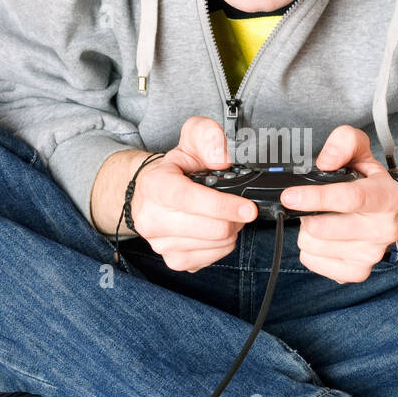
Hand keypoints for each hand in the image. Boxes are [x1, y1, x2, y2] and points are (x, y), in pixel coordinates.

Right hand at [130, 117, 256, 271]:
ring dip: (230, 229)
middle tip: (237, 204)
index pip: (190, 199)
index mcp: (154, 185)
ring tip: (223, 214)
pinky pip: (213, 257)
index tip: (248, 209)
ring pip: (217, 244)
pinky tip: (214, 229)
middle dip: (234, 216)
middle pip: (212, 229)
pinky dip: (222, 244)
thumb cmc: (174, 169)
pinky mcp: (173, 260)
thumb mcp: (189, 141)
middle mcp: (151, 218)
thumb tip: (221, 158)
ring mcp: (160, 244)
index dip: (222, 206)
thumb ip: (207, 136)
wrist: (149, 194)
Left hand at [279, 125, 397, 282]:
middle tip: (310, 206)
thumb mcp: (361, 152)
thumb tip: (326, 161)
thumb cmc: (370, 184)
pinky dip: (310, 249)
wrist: (391, 215)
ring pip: (313, 244)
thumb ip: (344, 142)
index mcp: (387, 197)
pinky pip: (313, 262)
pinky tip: (323, 238)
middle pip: (324, 228)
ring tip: (320, 220)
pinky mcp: (357, 271)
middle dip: (306, 214)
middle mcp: (384, 229)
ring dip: (307, 231)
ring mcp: (372, 254)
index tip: (290, 196)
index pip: (350, 198)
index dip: (315, 198)